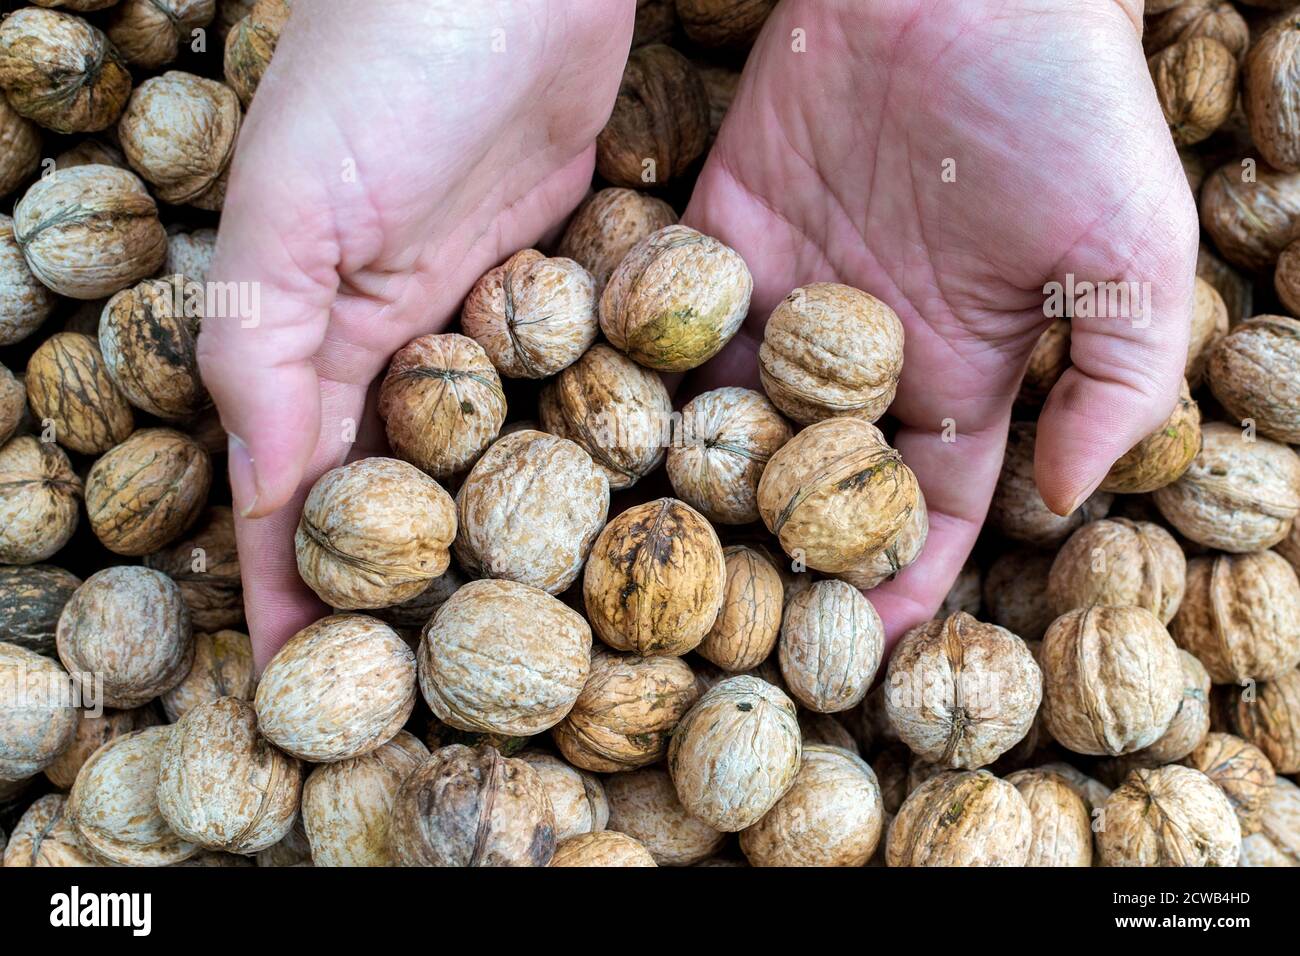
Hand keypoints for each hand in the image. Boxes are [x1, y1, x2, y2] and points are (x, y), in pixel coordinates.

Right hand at [197, 0, 633, 667]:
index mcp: (319, 331)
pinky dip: (590, 450)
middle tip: (445, 693)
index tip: (320, 692)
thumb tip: (264, 496)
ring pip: (497, 455)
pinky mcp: (578, 280)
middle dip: (417, 589)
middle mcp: (406, 337)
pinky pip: (582, 386)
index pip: (301, 488)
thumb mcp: (297, 205)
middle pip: (407, 492)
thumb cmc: (385, 58)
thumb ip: (267, 345)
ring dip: (509, 539)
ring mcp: (497, 312)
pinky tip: (624, 518)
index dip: (302, 589)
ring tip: (546, 640)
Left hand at [683, 0, 1196, 644]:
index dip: (901, 575)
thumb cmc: (1065, 102)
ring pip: (738, 405)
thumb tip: (1068, 498)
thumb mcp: (1130, 250)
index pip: (928, 500)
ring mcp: (789, 288)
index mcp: (959, 364)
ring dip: (706, 472)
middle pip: (816, 471)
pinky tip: (615, 432)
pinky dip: (651, 364)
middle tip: (736, 624)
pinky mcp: (724, 224)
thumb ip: (1114, 378)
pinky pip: (679, 311)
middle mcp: (867, 342)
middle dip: (785, 544)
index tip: (862, 651)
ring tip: (660, 551)